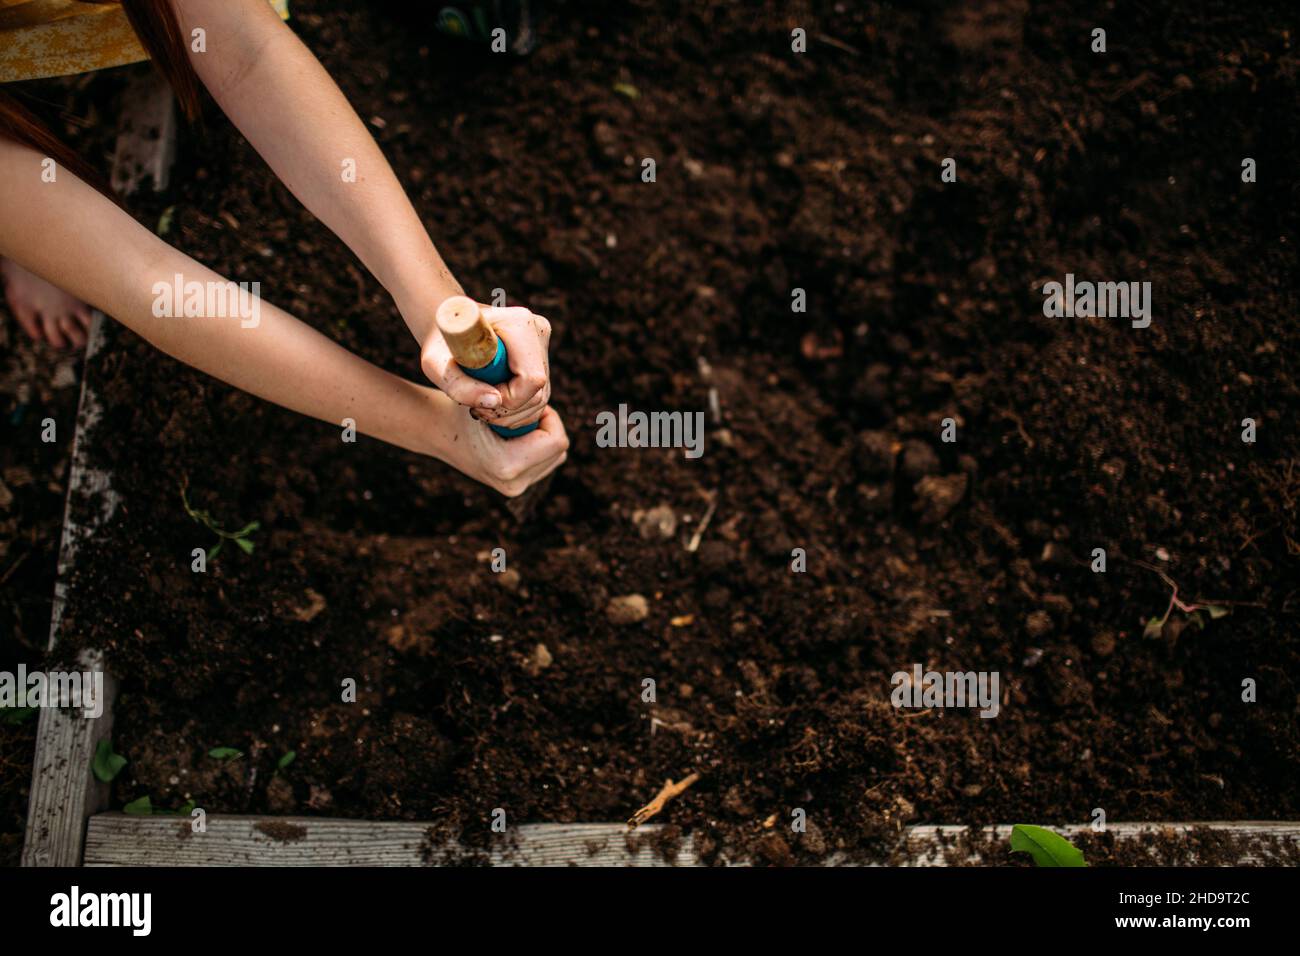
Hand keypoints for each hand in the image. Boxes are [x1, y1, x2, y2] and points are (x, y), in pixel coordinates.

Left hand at [420, 304, 551, 430]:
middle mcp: (537, 329)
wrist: (449, 322)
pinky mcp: (541, 353)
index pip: (531, 379)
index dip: (508, 400)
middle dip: (508, 410)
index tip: (479, 402)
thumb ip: (459, 386)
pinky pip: (540, 394)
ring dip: (512, 413)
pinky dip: (518, 408)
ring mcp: (542, 342)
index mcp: (518, 323)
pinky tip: (492, 400)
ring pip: (542, 397)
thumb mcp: (435, 365)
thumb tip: (495, 402)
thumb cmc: (439, 341)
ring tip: (481, 406)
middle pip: (539, 392)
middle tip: (477, 410)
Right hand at [442, 404, 568, 497]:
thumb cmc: (459, 408)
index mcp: (506, 465)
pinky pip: (546, 462)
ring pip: (555, 455)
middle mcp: (512, 484)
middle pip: (559, 449)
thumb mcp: (486, 398)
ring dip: (542, 434)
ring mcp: (514, 489)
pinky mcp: (515, 488)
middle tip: (521, 411)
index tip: (527, 402)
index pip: (557, 439)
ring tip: (515, 422)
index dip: (547, 415)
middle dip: (546, 425)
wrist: (434, 429)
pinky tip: (514, 435)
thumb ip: (516, 398)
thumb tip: (542, 387)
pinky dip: (537, 445)